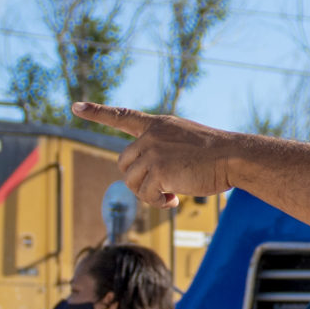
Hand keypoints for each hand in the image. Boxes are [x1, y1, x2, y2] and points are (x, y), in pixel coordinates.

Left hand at [73, 102, 237, 207]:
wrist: (234, 156)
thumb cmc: (217, 154)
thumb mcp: (186, 142)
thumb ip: (163, 151)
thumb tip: (148, 179)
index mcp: (158, 125)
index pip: (122, 116)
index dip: (97, 112)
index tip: (75, 106)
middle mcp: (151, 135)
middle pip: (124, 163)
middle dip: (138, 180)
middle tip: (161, 189)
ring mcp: (153, 151)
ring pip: (132, 181)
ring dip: (149, 194)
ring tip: (170, 196)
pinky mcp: (159, 169)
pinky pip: (147, 194)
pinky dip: (158, 202)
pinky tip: (173, 201)